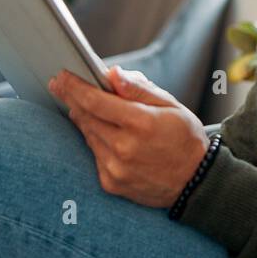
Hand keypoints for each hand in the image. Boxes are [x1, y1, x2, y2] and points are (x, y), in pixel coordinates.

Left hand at [48, 66, 208, 208]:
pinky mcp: (112, 183)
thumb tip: (112, 74)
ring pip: (88, 135)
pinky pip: (95, 155)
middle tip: (60, 85)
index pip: (95, 101)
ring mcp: (116, 168)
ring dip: (84, 119)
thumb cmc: (184, 138)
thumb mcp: (170, 106)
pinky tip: (104, 134)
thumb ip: (139, 89)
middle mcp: (125, 147)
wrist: (196, 181)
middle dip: (72, 99)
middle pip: (85, 117)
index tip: (61, 76)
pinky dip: (96, 141)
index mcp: (141, 123)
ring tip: (83, 107)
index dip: (74, 87)